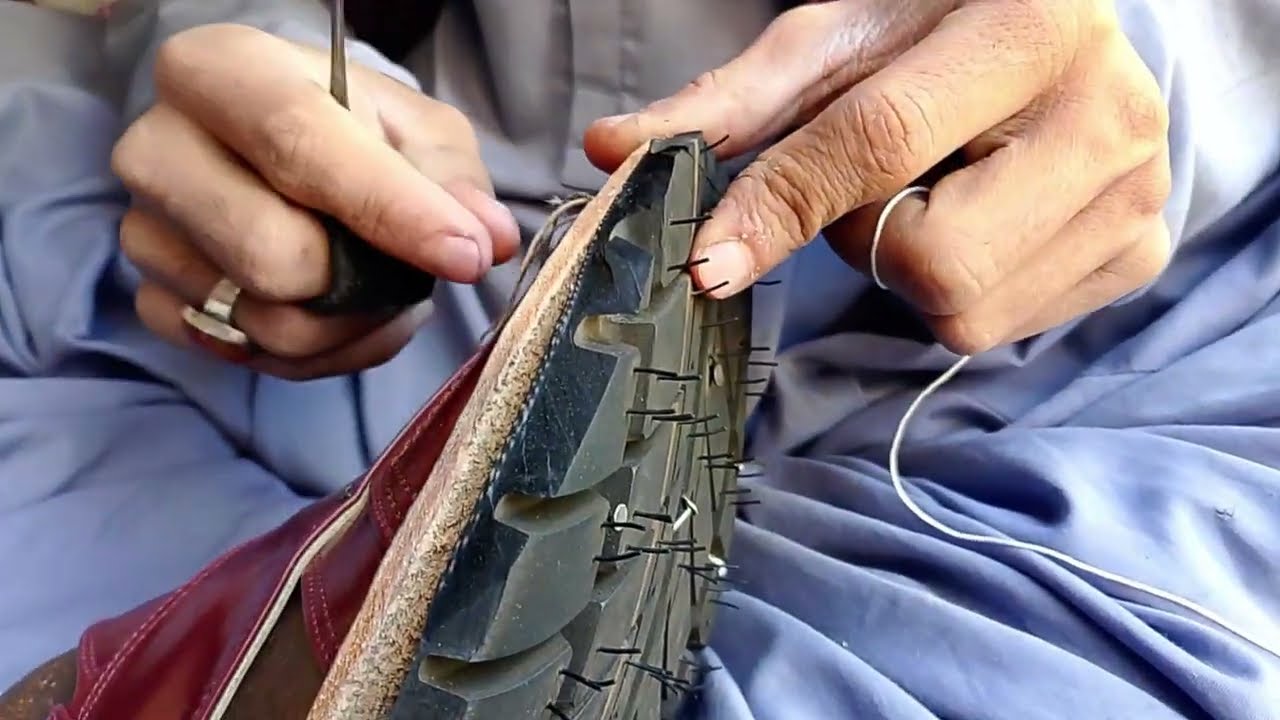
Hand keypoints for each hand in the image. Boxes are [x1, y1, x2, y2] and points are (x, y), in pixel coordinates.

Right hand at [113, 24, 518, 378]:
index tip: (463, 254)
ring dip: (355, 326)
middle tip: (410, 268)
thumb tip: (486, 237)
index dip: (390, 210)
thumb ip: (452, 177)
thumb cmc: (348, 128)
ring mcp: (145, 233)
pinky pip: (251, 360)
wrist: (276, 150)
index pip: (298, 145)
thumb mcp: (414, 128)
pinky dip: (322, 355)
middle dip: (364, 281)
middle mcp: (157, 149)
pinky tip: (341, 315)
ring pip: (268, 325)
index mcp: (218, 72)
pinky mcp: (153, 301)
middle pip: (273, 255)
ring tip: (384, 290)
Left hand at [585, 0, 1171, 353]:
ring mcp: (1136, 194)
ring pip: (965, 309)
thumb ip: (727, 106)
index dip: (779, 206)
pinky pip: (1002, 329)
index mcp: (1026, 27)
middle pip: (932, 257)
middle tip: (889, 181)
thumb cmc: (931, 35)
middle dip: (873, 236)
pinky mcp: (1140, 254)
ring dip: (913, 265)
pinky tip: (978, 224)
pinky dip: (962, 289)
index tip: (705, 262)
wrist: (1055, 42)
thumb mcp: (830, 50)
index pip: (878, 142)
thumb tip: (611, 150)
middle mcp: (1105, 113)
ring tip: (937, 196)